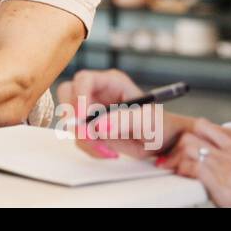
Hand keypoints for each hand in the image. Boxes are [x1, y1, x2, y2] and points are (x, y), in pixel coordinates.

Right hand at [56, 69, 187, 159]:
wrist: (161, 141)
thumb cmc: (159, 125)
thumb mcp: (146, 122)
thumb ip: (123, 121)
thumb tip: (98, 126)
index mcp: (112, 82)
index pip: (85, 80)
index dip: (79, 97)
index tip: (82, 119)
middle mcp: (98, 92)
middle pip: (68, 94)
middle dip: (73, 116)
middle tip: (86, 135)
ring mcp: (91, 109)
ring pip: (70, 118)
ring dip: (84, 138)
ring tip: (108, 149)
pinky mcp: (89, 126)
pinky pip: (78, 136)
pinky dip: (89, 147)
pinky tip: (108, 151)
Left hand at [174, 122, 230, 206]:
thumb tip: (229, 152)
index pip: (205, 127)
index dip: (189, 133)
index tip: (180, 142)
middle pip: (192, 135)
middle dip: (177, 145)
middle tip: (170, 155)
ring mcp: (225, 166)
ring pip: (188, 148)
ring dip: (175, 157)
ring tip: (171, 165)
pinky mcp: (219, 181)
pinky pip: (192, 167)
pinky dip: (181, 169)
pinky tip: (180, 174)